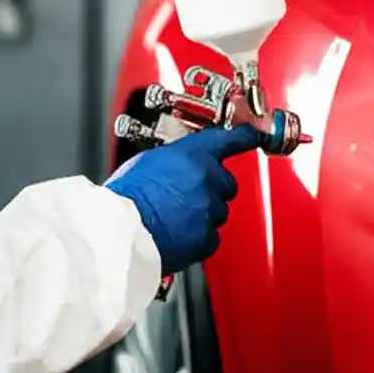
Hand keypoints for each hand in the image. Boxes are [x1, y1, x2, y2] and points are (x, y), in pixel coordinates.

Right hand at [105, 125, 264, 275]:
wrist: (120, 231)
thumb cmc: (125, 198)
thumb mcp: (145, 162)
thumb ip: (172, 161)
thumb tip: (178, 165)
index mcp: (189, 156)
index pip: (226, 140)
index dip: (243, 137)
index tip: (252, 135)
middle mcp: (204, 179)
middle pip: (225, 183)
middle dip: (212, 189)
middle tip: (187, 195)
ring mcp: (208, 209)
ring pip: (217, 211)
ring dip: (202, 214)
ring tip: (174, 218)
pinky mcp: (206, 238)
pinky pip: (210, 237)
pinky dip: (197, 238)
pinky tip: (177, 234)